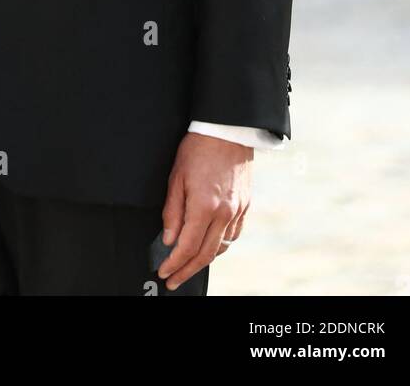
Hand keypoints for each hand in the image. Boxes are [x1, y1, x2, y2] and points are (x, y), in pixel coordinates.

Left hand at [157, 131, 251, 289]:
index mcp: (204, 207)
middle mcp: (224, 213)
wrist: (227, 130)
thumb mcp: (176, 177)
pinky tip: (211, 245)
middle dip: (186, 271)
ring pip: (221, 248)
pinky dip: (221, 246)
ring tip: (188, 265)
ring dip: (204, 260)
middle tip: (173, 279)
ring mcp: (237, 211)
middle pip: (205, 255)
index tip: (163, 271)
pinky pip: (233, 235)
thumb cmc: (198, 149)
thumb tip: (168, 238)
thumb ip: (172, 211)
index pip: (186, 247)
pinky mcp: (246, 205)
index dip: (173, 264)